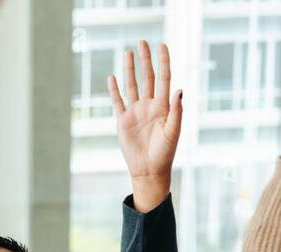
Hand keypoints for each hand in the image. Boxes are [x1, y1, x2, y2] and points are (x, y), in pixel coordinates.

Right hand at [110, 41, 181, 213]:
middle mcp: (150, 105)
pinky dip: (114, 90)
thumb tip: (179, 90)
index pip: (164, 78)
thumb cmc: (165, 152)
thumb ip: (176, 111)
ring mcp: (135, 112)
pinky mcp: (122, 121)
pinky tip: (112, 78)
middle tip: (143, 42)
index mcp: (164, 106)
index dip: (163, 62)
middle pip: (147, 77)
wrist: (149, 169)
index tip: (162, 46)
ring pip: (131, 86)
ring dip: (129, 70)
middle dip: (146, 60)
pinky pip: (117, 102)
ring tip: (128, 53)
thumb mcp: (174, 131)